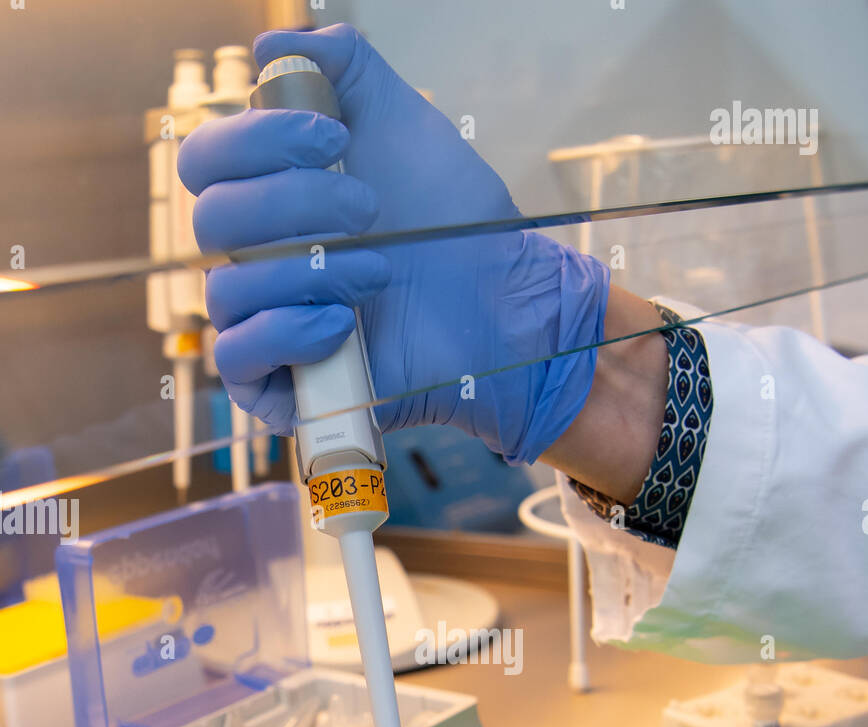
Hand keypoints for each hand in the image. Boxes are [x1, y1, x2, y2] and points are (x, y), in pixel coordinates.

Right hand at [176, 25, 608, 464]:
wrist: (505, 305)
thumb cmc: (456, 222)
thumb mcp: (406, 124)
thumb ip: (346, 70)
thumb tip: (269, 44)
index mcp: (270, 196)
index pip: (206, 161)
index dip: (256, 142)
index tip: (336, 142)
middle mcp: (258, 258)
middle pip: (213, 221)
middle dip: (294, 205)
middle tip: (371, 209)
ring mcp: (269, 324)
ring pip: (227, 291)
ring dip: (306, 272)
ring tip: (380, 271)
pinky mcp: (285, 386)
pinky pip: (235, 361)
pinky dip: (283, 334)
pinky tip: (341, 324)